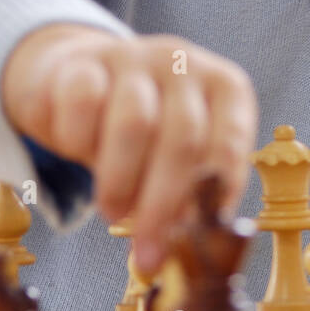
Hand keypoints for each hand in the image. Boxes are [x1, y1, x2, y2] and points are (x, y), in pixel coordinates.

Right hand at [1, 23, 257, 272]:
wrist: (81, 81)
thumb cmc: (146, 132)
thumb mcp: (177, 157)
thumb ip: (190, 193)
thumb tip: (190, 253)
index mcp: (224, 89)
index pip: (231, 141)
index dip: (215, 193)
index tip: (198, 238)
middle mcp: (185, 65)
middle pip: (183, 137)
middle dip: (163, 204)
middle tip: (147, 252)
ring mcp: (134, 57)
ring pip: (135, 122)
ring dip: (121, 181)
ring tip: (112, 213)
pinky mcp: (84, 61)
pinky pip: (84, 104)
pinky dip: (79, 144)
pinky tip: (78, 158)